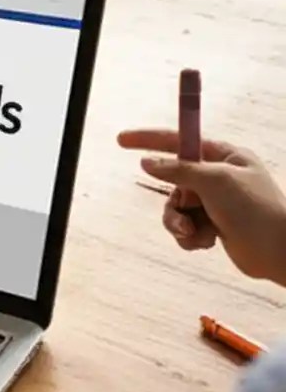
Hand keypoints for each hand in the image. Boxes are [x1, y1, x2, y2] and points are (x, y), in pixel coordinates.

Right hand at [120, 130, 285, 283]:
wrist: (279, 251)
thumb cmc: (255, 210)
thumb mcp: (215, 181)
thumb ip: (178, 170)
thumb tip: (147, 162)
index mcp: (225, 156)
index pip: (179, 141)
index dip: (149, 140)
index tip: (122, 140)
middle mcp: (219, 176)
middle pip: (173, 182)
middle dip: (175, 204)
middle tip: (185, 216)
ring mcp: (215, 202)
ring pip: (175, 208)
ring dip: (180, 224)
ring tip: (195, 234)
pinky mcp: (213, 224)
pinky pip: (184, 227)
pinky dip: (190, 237)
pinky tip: (208, 242)